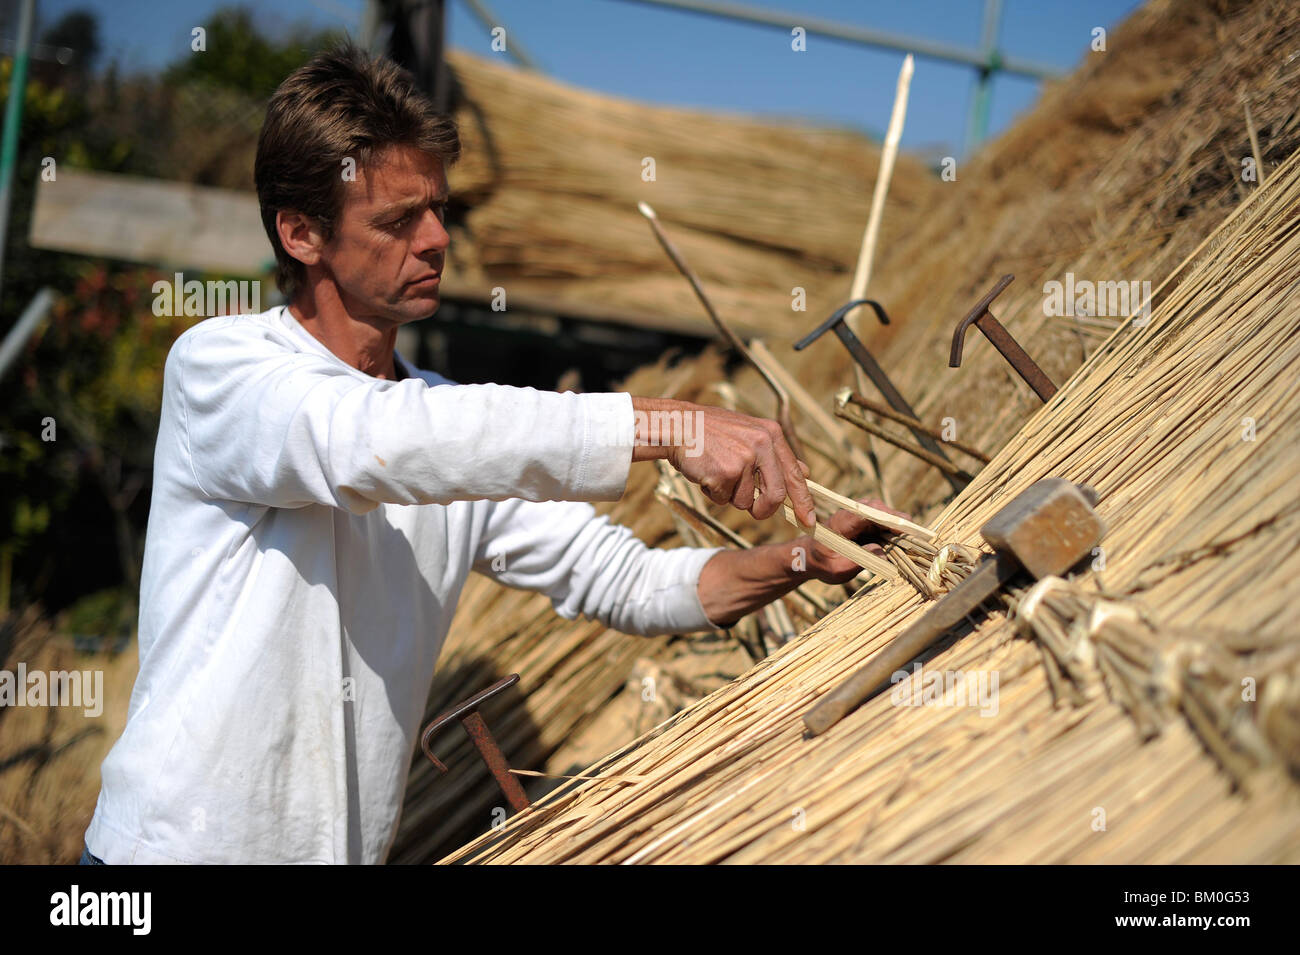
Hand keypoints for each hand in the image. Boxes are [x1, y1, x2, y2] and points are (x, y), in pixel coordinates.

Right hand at [632, 397, 816, 525]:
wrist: (678, 425)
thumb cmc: (713, 431)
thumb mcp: (750, 432)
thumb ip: (775, 453)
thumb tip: (804, 472)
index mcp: (771, 435)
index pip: (794, 474)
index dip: (803, 500)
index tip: (808, 520)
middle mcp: (762, 445)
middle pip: (776, 495)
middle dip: (765, 510)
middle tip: (756, 512)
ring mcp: (743, 459)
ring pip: (745, 500)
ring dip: (730, 495)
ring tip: (717, 472)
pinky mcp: (724, 472)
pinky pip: (723, 499)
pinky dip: (713, 493)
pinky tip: (706, 472)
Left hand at [804, 497, 913, 584]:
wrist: (809, 556)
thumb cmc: (822, 563)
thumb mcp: (837, 569)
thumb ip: (858, 561)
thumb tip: (882, 552)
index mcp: (843, 521)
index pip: (869, 513)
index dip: (889, 518)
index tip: (906, 525)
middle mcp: (851, 512)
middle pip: (880, 510)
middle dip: (899, 522)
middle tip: (916, 535)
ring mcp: (858, 514)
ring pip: (883, 514)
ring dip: (897, 526)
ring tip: (912, 540)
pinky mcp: (864, 520)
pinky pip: (882, 521)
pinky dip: (892, 529)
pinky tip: (902, 541)